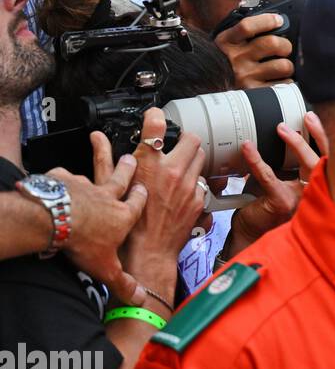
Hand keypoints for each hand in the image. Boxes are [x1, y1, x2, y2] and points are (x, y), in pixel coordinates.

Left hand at [48, 133, 148, 304]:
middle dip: (128, 168)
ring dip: (94, 174)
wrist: (55, 219)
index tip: (146, 188)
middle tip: (130, 159)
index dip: (143, 195)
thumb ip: (124, 283)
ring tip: (91, 172)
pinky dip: (62, 179)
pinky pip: (63, 176)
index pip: (139, 202)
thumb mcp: (106, 269)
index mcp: (123, 216)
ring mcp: (85, 186)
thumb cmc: (84, 240)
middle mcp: (108, 197)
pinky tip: (58, 183)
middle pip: (122, 177)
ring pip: (93, 176)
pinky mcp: (63, 180)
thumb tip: (141, 299)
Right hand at [121, 110, 205, 302]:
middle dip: (184, 140)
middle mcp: (173, 172)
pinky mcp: (200, 199)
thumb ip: (104, 159)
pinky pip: (203, 181)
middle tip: (174, 146)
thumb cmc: (125, 223)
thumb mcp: (108, 188)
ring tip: (178, 167)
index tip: (156, 116)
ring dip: (191, 159)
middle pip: (192, 138)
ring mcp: (190, 186)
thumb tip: (97, 138)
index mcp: (149, 165)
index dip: (156, 116)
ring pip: (201, 158)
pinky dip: (194, 181)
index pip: (156, 126)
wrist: (148, 252)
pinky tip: (182, 189)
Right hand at [214, 13, 294, 87]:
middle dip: (285, 45)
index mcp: (227, 41)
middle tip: (284, 49)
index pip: (248, 26)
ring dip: (287, 65)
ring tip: (281, 66)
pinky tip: (279, 79)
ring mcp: (245, 76)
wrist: (207, 86)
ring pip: (282, 66)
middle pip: (272, 44)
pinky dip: (286, 81)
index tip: (278, 21)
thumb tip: (271, 21)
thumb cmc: (223, 61)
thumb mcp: (225, 43)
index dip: (268, 20)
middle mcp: (236, 58)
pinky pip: (283, 84)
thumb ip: (242, 32)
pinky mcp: (254, 92)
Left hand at [226, 113, 328, 255]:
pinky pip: (269, 175)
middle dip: (318, 136)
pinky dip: (257, 159)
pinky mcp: (281, 202)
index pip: (326, 161)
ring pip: (307, 165)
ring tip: (281, 128)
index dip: (324, 140)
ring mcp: (300, 199)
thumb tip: (274, 136)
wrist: (249, 234)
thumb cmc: (263, 208)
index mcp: (315, 188)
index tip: (315, 120)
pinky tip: (248, 147)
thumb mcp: (277, 182)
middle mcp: (314, 194)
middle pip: (325, 161)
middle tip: (307, 118)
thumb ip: (281, 165)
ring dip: (295, 143)